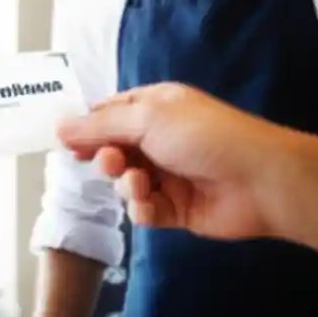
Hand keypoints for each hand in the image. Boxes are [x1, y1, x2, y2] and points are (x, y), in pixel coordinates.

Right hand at [58, 82, 291, 240]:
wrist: (259, 180)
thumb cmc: (204, 136)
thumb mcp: (147, 117)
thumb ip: (100, 125)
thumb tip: (59, 126)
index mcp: (156, 107)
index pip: (110, 114)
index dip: (87, 128)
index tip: (67, 143)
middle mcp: (160, 138)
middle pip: (114, 149)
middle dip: (106, 158)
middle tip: (109, 163)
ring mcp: (169, 174)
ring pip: (126, 182)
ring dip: (126, 184)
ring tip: (139, 184)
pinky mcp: (176, 208)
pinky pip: (144, 209)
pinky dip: (142, 208)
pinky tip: (150, 204)